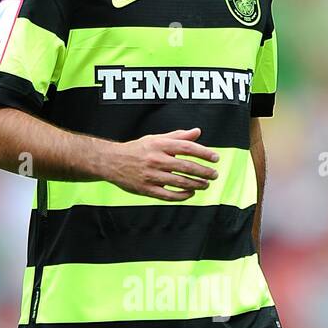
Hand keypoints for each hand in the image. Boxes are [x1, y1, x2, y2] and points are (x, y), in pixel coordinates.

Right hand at [104, 127, 218, 200]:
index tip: (216, 158)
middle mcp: (156, 160)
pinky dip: (183, 195)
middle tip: (214, 175)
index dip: (204, 153)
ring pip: (180, 182)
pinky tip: (190, 193)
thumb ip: (178, 136)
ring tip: (205, 184)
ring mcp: (152, 176)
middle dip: (204, 172)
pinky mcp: (147, 190)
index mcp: (160, 145)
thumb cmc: (137, 149)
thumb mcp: (156, 138)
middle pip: (186, 167)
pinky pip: (169, 195)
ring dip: (197, 185)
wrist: (112, 162)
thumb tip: (198, 132)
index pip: (187, 148)